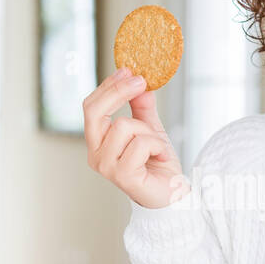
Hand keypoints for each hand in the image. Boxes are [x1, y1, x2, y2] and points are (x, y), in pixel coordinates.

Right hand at [83, 67, 187, 208]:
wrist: (173, 193)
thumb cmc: (157, 164)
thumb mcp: (149, 128)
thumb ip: (141, 107)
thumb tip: (140, 83)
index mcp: (97, 141)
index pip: (91, 107)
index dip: (108, 86)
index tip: (127, 70)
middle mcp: (95, 154)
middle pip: (95, 111)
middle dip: (118, 92)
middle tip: (141, 81)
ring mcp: (107, 167)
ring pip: (124, 126)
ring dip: (148, 132)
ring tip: (157, 146)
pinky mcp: (123, 177)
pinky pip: (141, 144)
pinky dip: (157, 146)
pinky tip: (161, 157)